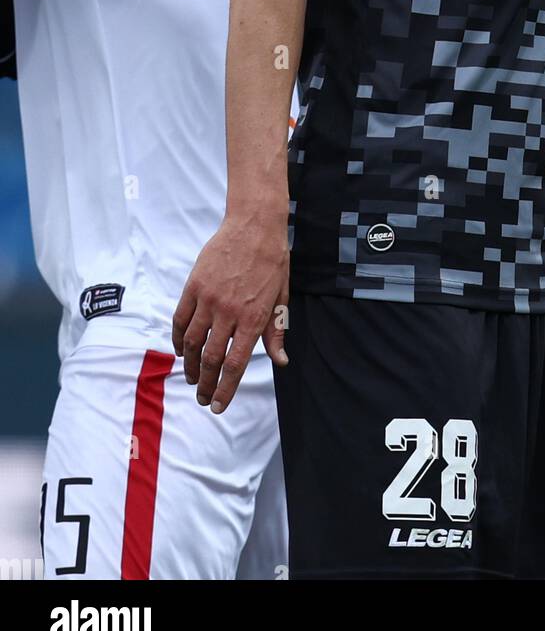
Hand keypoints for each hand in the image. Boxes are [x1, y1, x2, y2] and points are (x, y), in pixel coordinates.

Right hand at [172, 211, 288, 413]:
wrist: (254, 225)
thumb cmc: (272, 261)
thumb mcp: (281, 297)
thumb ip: (277, 332)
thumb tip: (281, 361)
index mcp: (254, 318)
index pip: (235, 364)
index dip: (225, 389)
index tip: (217, 405)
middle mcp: (229, 312)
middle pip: (210, 358)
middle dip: (204, 383)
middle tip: (201, 397)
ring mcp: (209, 299)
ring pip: (191, 342)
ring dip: (188, 365)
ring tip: (190, 377)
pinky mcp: (194, 286)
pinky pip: (180, 319)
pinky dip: (177, 338)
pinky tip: (179, 349)